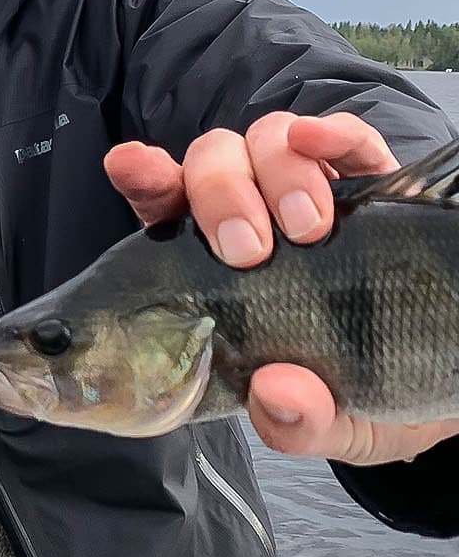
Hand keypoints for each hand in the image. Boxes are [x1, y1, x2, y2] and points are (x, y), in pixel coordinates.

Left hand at [104, 111, 458, 464]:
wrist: (447, 368)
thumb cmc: (362, 392)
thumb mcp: (328, 424)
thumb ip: (295, 422)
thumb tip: (275, 394)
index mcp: (212, 266)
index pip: (162, 207)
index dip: (143, 177)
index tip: (129, 166)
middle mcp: (253, 214)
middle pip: (210, 163)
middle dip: (219, 195)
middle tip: (248, 252)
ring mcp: (310, 191)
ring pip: (265, 140)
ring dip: (275, 173)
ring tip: (307, 229)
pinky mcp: (371, 179)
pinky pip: (342, 137)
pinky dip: (328, 132)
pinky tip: (318, 142)